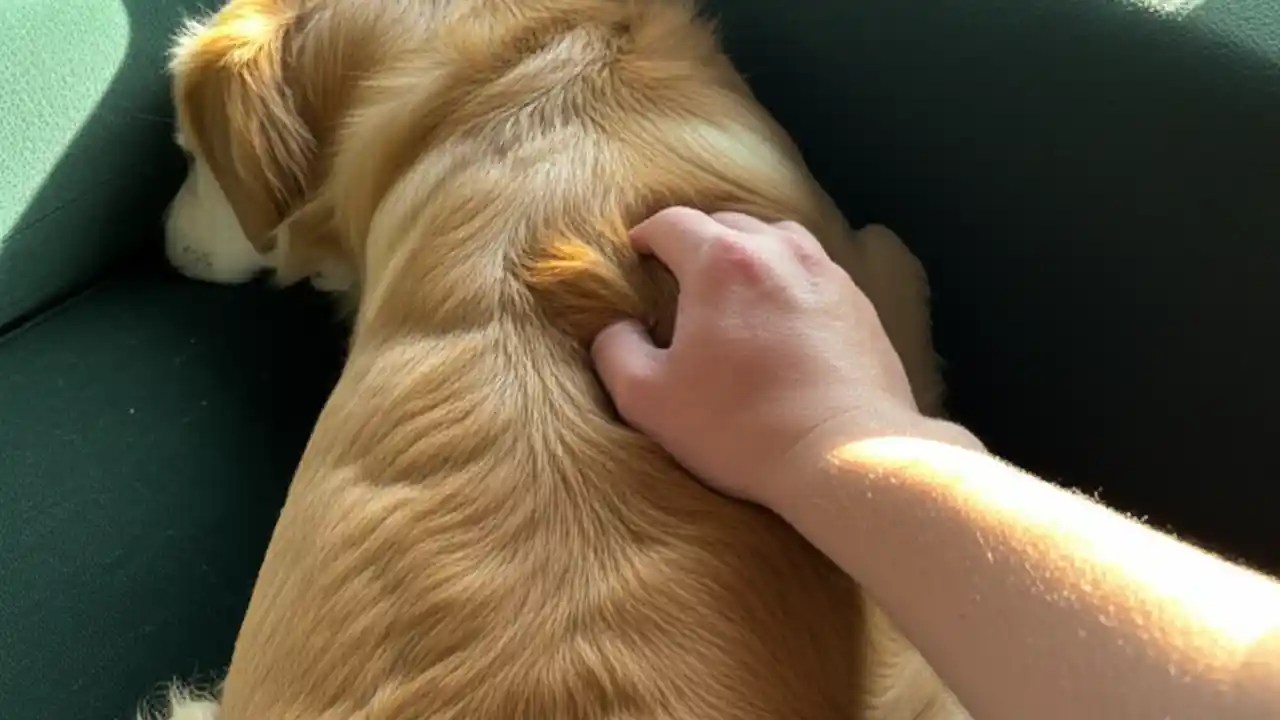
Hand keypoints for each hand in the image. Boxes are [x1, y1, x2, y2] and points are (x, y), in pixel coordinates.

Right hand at [591, 207, 947, 506]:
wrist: (845, 455)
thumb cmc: (741, 427)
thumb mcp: (649, 399)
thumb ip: (616, 350)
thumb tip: (616, 327)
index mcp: (721, 262)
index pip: (671, 222)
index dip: (646, 236)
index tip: (637, 258)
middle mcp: (777, 251)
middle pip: (726, 223)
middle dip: (697, 242)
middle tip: (680, 281)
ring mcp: (826, 273)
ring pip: (777, 239)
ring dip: (748, 254)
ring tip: (735, 291)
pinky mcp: (859, 304)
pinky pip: (814, 272)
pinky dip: (789, 281)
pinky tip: (783, 320)